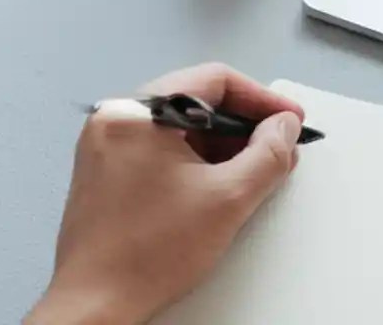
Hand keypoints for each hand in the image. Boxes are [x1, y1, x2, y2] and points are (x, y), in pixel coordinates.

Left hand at [25, 64, 305, 324]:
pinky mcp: (105, 172)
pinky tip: (217, 186)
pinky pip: (159, 148)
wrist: (96, 305)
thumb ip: (268, 155)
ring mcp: (104, 147)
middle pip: (195, 100)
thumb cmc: (148, 254)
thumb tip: (284, 129)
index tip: (287, 120)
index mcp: (137, 114)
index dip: (261, 98)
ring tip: (251, 173)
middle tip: (276, 147)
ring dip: (220, 144)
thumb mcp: (229, 198)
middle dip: (243, 124)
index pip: (213, 80)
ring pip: (178, 126)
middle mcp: (114, 121)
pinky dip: (194, 160)